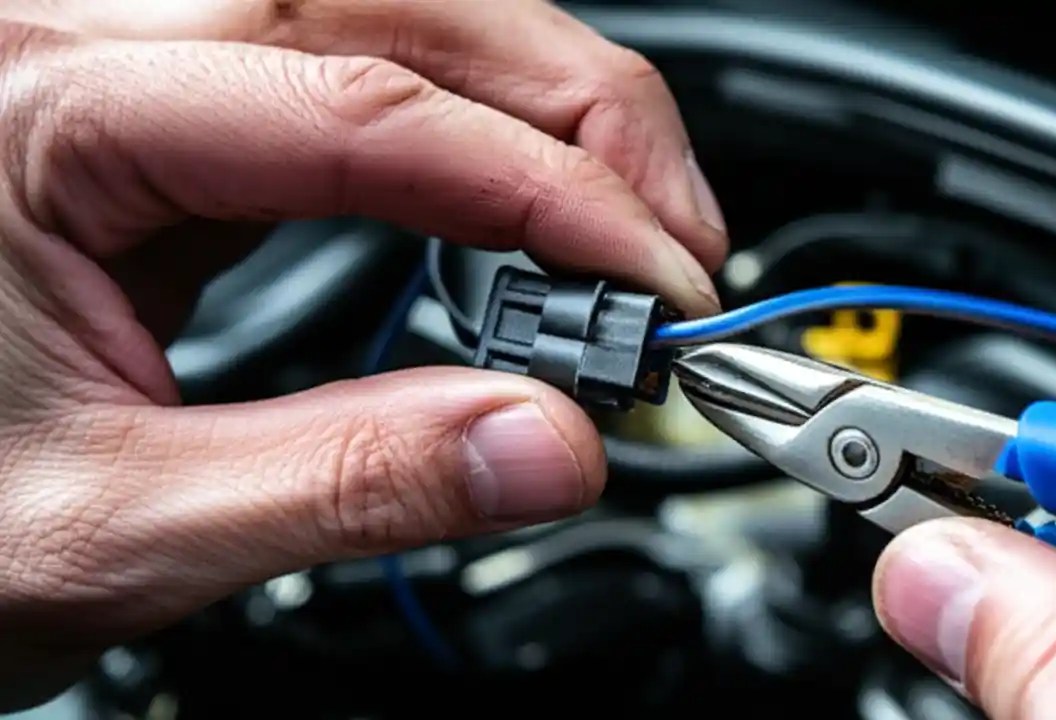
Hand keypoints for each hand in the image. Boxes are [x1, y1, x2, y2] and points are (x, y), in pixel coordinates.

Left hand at [0, 0, 726, 707]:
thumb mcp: (117, 528)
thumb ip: (349, 485)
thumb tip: (547, 448)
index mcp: (39, 109)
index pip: (366, 110)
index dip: (548, 197)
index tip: (657, 284)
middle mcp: (86, 46)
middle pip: (406, 7)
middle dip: (580, 116)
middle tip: (675, 244)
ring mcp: (136, 70)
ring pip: (402, 20)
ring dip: (544, 112)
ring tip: (626, 232)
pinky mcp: (177, 123)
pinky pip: (367, 85)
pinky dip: (477, 146)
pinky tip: (527, 222)